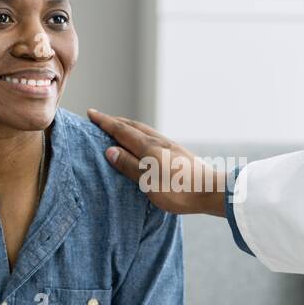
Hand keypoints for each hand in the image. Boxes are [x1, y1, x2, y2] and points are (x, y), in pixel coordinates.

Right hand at [87, 109, 225, 216]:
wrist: (212, 190)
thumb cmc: (180, 191)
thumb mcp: (149, 183)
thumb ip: (129, 165)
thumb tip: (110, 150)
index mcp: (149, 148)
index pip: (121, 131)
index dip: (105, 122)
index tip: (91, 113)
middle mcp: (159, 142)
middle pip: (133, 126)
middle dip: (115, 121)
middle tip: (100, 118)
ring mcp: (170, 145)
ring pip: (144, 130)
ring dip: (128, 126)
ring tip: (119, 127)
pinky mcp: (177, 152)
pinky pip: (152, 136)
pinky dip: (140, 133)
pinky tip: (143, 141)